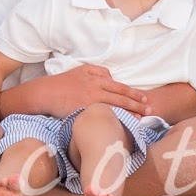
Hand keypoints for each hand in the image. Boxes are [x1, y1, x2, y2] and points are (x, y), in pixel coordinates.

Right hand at [33, 65, 148, 116]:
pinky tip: (120, 125)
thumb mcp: (80, 70)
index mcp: (96, 79)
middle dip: (137, 104)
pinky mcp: (83, 112)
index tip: (144, 99)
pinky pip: (102, 116)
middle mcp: (95, 89)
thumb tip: (111, 77)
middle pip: (121, 97)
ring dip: (129, 114)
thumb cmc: (63, 82)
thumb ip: (98, 71)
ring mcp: (89, 101)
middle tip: (149, 110)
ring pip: (114, 107)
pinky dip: (113, 120)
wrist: (45, 93)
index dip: (134, 94)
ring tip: (140, 119)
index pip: (120, 87)